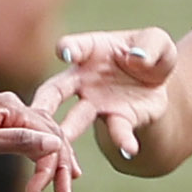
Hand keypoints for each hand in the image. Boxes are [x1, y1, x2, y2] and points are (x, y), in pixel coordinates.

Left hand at [0, 91, 83, 191]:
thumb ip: (19, 142)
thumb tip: (54, 143)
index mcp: (8, 105)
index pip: (46, 135)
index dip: (52, 165)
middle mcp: (6, 105)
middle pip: (46, 134)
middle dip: (59, 163)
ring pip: (34, 137)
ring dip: (48, 161)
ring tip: (63, 183)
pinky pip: (18, 138)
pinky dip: (30, 155)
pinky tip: (39, 168)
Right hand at [32, 29, 179, 165]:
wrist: (159, 83)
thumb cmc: (149, 54)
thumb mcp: (157, 41)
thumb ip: (151, 45)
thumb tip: (138, 59)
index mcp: (91, 50)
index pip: (74, 47)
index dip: (69, 49)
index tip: (66, 54)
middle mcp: (84, 79)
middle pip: (56, 90)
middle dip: (44, 102)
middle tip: (32, 114)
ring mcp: (96, 103)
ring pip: (75, 119)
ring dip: (68, 131)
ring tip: (61, 145)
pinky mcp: (116, 120)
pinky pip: (116, 131)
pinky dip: (121, 140)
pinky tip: (129, 149)